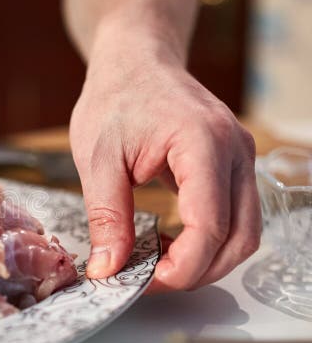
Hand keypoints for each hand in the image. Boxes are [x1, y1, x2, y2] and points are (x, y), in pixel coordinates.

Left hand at [69, 39, 260, 291]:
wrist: (135, 60)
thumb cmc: (115, 98)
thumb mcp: (97, 159)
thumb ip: (106, 216)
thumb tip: (108, 269)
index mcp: (203, 142)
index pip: (210, 225)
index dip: (181, 266)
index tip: (142, 281)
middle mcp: (235, 150)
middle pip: (239, 238)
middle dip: (196, 272)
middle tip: (146, 280)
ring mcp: (241, 157)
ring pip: (245, 232)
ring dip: (206, 260)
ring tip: (156, 265)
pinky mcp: (234, 165)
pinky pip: (236, 216)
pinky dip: (209, 240)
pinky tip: (169, 243)